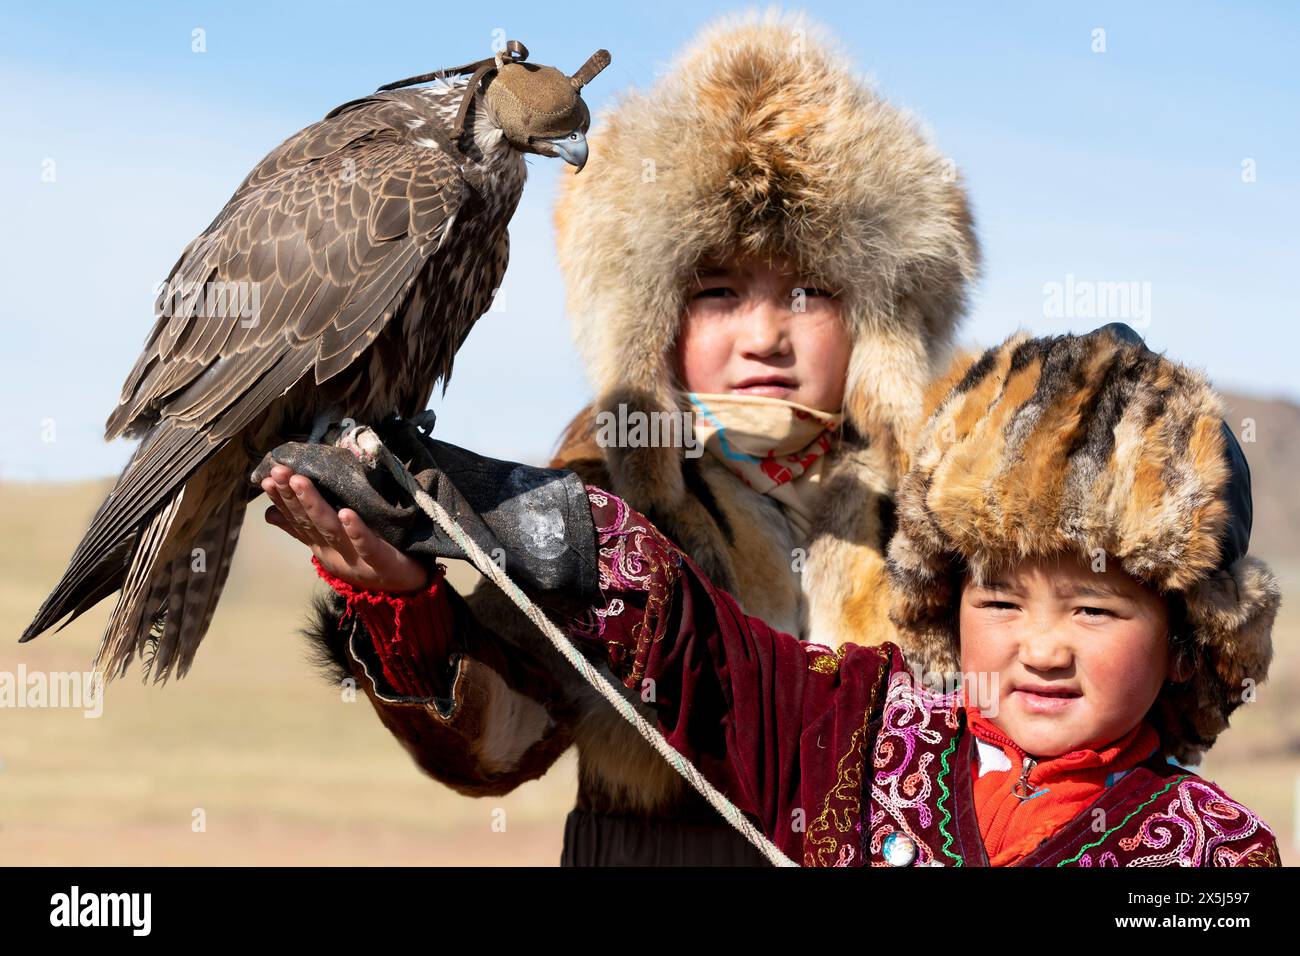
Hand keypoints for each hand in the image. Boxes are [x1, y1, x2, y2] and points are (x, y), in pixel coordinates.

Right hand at [261, 463, 430, 592]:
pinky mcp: (380, 561)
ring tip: (300, 482)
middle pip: (309, 522)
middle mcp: (334, 551)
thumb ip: (303, 529)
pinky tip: (346, 513)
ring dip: (315, 505)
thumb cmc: (366, 559)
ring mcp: (356, 558)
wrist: (404, 589)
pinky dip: (356, 530)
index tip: (265, 478)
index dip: (281, 500)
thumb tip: (269, 513)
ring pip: (332, 529)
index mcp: (322, 545)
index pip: (296, 520)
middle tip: (277, 471)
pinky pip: (367, 545)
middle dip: (291, 496)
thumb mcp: (331, 544)